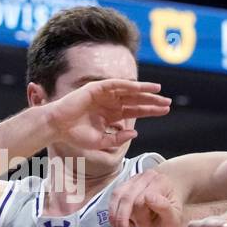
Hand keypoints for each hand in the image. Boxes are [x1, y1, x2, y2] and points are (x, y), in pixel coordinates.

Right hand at [43, 79, 171, 149]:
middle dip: (152, 101)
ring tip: (160, 92)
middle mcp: (109, 103)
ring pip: (128, 91)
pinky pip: (116, 85)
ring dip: (144, 91)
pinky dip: (129, 85)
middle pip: (135, 101)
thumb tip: (135, 132)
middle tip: (168, 103)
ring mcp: (103, 95)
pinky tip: (142, 87)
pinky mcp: (95, 88)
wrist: (57, 127)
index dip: (150, 110)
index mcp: (111, 115)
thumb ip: (118, 138)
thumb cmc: (75, 136)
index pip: (135, 111)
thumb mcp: (102, 142)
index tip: (165, 111)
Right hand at [106, 169, 185, 226]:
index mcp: (161, 182)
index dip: (140, 217)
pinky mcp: (127, 184)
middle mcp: (148, 176)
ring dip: (116, 215)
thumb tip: (148, 197)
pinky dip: (115, 211)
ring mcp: (135, 178)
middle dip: (124, 217)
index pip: (141, 200)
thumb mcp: (174, 220)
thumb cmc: (172, 219)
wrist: (171, 212)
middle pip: (127, 197)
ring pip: (117, 196)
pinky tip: (122, 222)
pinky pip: (115, 197)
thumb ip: (164, 208)